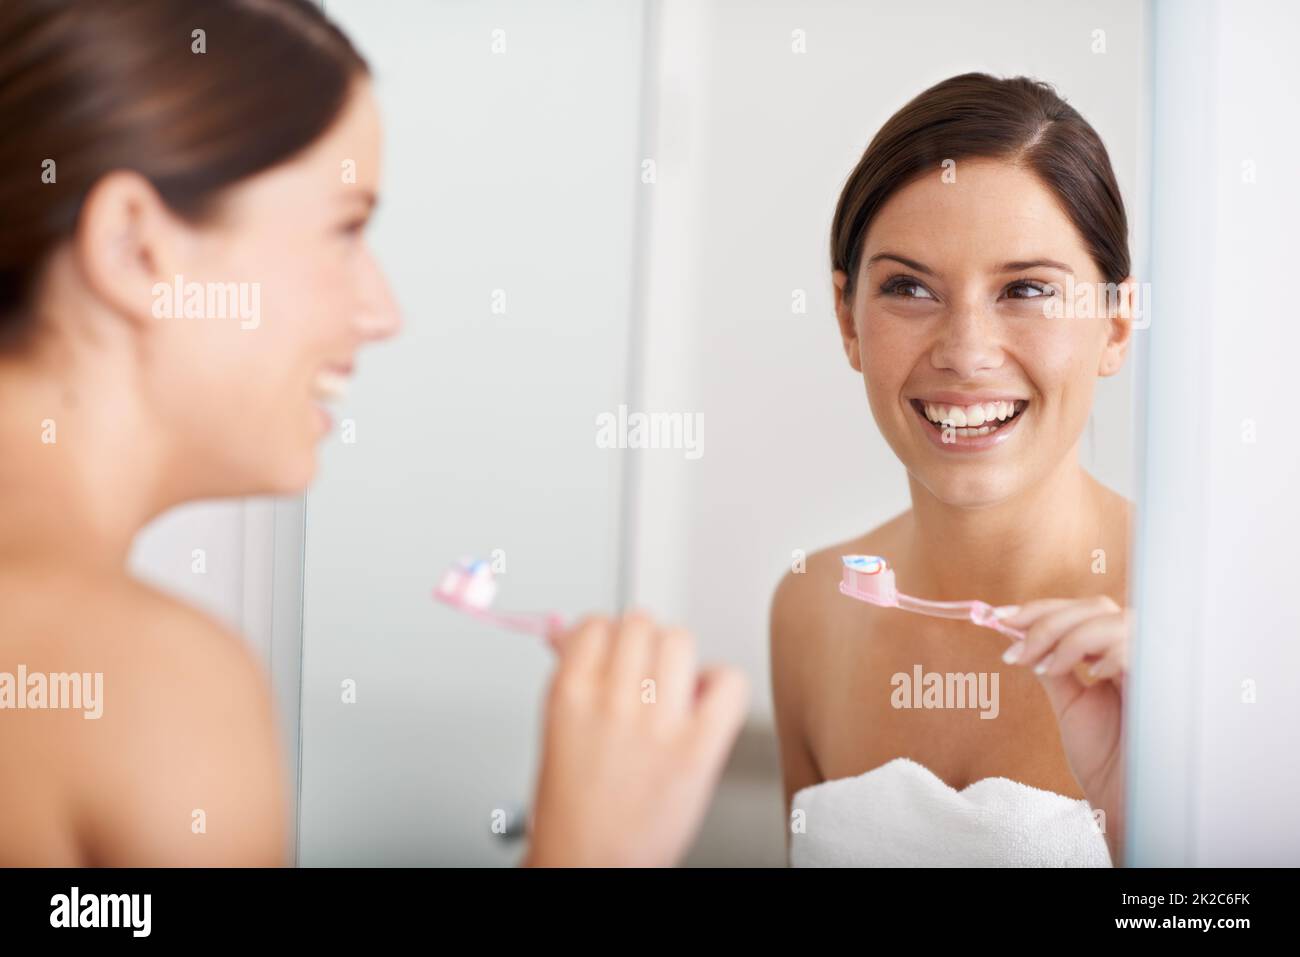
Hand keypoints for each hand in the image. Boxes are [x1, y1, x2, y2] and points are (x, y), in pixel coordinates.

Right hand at [522, 612, 747, 866]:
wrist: (592, 864)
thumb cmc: (574, 806)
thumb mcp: (559, 727)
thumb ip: (571, 672)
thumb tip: (567, 631)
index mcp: (570, 694)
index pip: (597, 624)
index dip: (609, 636)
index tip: (614, 654)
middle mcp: (612, 702)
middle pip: (641, 623)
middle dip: (644, 644)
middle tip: (644, 673)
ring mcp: (657, 724)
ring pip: (680, 640)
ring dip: (679, 659)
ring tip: (672, 690)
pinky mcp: (698, 748)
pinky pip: (728, 683)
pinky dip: (722, 686)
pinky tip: (704, 706)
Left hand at [996, 595, 1131, 863]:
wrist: (1122, 798)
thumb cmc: (1103, 755)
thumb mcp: (1070, 701)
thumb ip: (1053, 665)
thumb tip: (1016, 634)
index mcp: (1115, 654)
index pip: (1082, 610)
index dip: (1042, 609)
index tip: (1000, 617)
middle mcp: (1138, 653)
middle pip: (1095, 607)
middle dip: (1047, 622)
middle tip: (1014, 651)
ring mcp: (1154, 666)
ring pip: (1112, 621)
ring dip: (1069, 638)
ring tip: (1046, 668)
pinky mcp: (1163, 684)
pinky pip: (1135, 649)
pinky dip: (1104, 653)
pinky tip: (1090, 674)